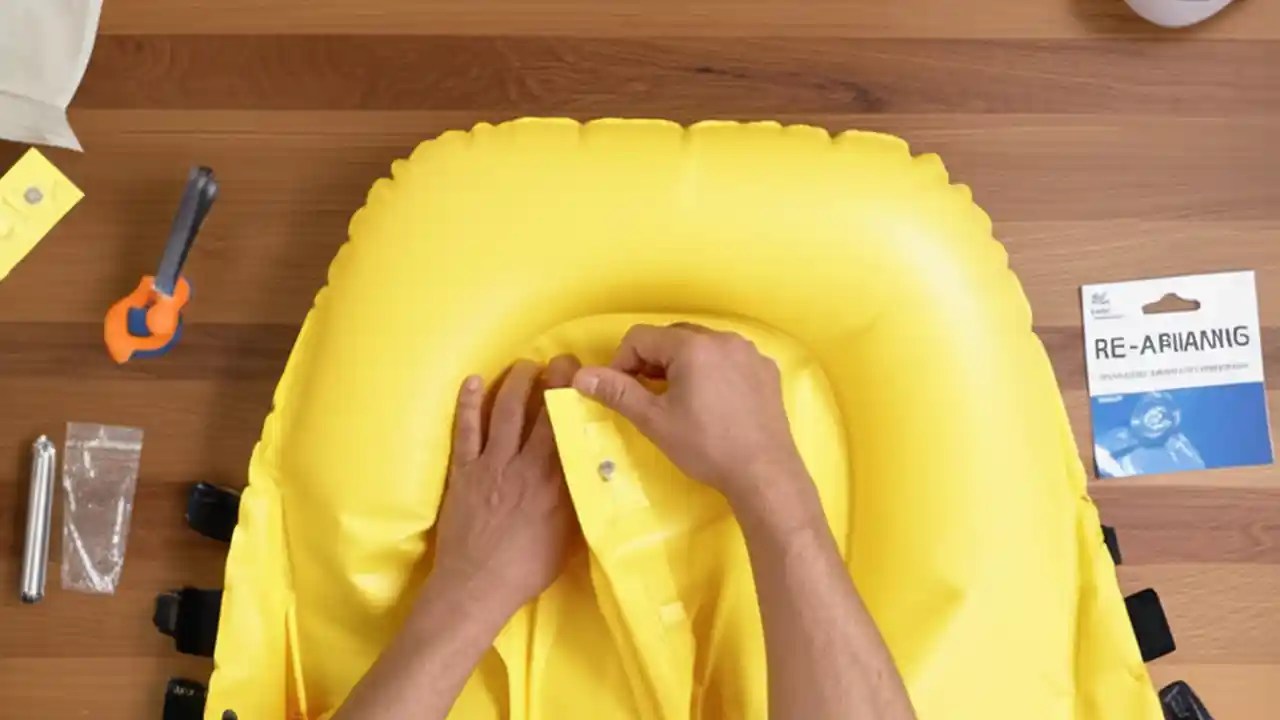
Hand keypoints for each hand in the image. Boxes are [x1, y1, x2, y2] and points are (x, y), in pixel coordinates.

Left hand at [430, 356, 581, 617]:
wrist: (477, 585)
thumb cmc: (528, 568)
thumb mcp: (569, 535)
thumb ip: (578, 498)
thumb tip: (594, 472)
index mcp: (555, 481)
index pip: (568, 428)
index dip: (575, 397)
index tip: (585, 376)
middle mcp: (525, 465)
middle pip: (539, 411)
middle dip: (552, 379)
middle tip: (562, 359)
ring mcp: (491, 465)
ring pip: (505, 411)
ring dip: (515, 382)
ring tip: (525, 364)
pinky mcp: (464, 471)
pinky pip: (466, 429)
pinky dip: (470, 403)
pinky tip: (474, 382)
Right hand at [572, 324, 808, 506]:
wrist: (764, 473)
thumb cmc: (705, 446)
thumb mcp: (654, 420)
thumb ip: (617, 392)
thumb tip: (581, 376)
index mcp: (692, 346)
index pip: (641, 337)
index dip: (622, 362)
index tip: (623, 392)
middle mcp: (723, 339)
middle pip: (672, 338)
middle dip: (653, 361)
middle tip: (648, 396)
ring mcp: (750, 353)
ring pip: (703, 347)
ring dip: (683, 365)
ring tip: (680, 400)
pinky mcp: (767, 371)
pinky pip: (730, 359)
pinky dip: (714, 372)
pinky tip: (714, 403)